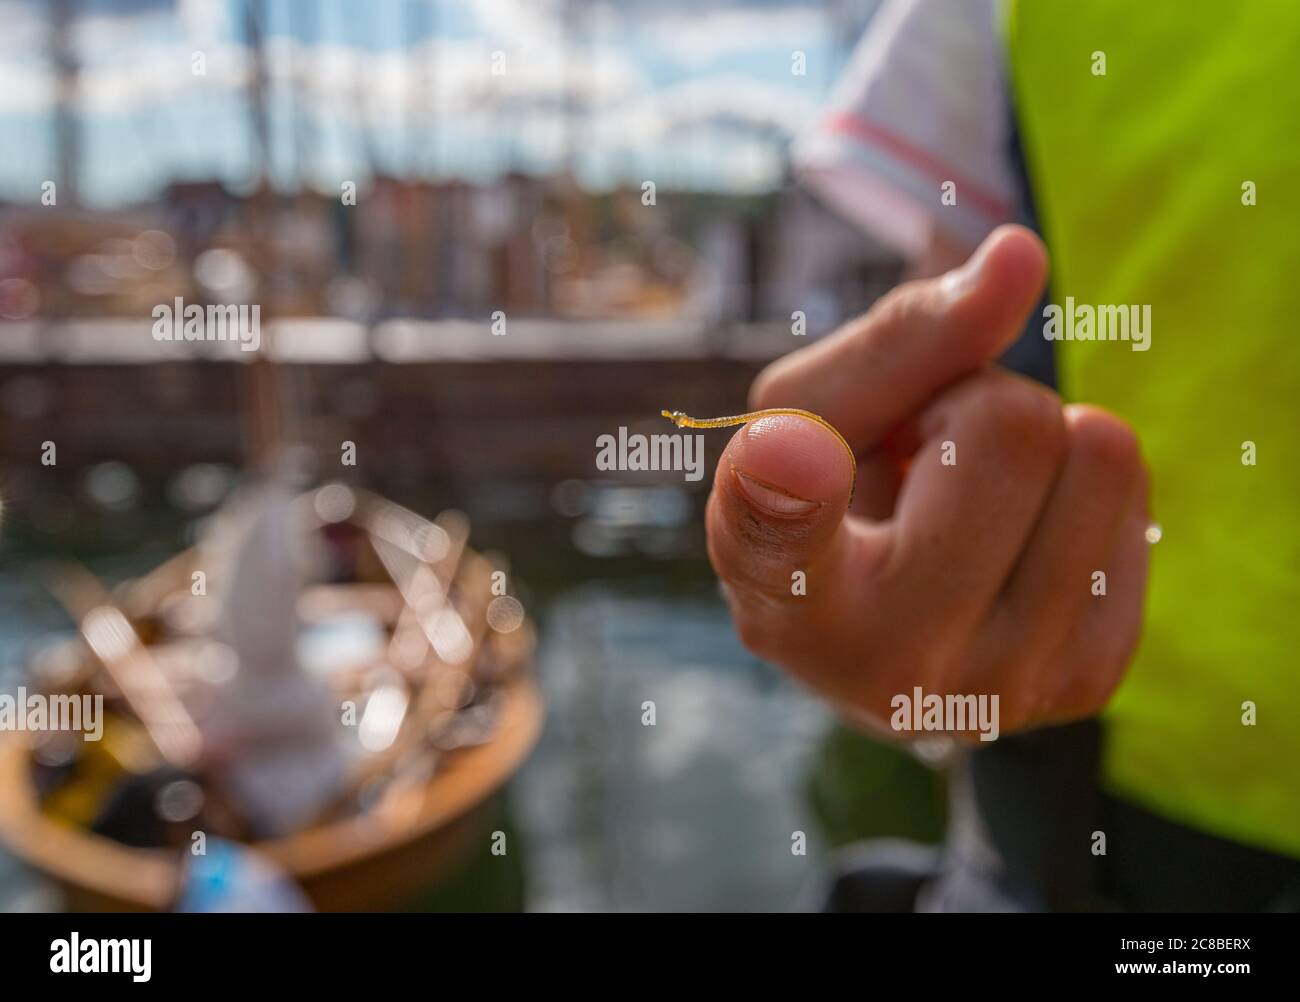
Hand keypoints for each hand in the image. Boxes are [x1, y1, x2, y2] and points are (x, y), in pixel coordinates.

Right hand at [705, 225, 1149, 739]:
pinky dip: (1075, 483)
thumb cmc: (829, 504)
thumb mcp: (813, 411)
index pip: (782, 539)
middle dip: (969, 404)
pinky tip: (1012, 538)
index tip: (782, 449)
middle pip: (1009, 425)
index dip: (786, 489)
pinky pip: (1132, 488)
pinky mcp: (1090, 679)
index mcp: (787, 607)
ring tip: (965, 504)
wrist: (878, 639)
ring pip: (1096, 448)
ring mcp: (1004, 690)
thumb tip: (1021, 257)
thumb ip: (900, 334)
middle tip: (918, 465)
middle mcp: (891, 673)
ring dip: (1033, 443)